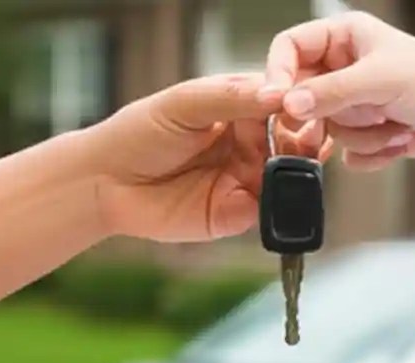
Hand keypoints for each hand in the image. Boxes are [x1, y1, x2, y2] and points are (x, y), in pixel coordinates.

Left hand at [91, 73, 330, 241]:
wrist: (105, 183)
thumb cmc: (139, 133)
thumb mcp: (186, 104)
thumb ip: (232, 98)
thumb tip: (278, 94)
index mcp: (239, 110)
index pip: (281, 104)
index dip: (296, 106)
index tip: (306, 105)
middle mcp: (248, 144)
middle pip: (293, 141)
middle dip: (304, 140)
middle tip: (309, 139)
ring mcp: (245, 180)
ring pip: (288, 177)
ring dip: (298, 172)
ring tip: (298, 165)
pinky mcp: (237, 215)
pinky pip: (269, 212)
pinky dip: (279, 205)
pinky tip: (281, 195)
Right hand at [260, 12, 414, 169]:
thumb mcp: (381, 79)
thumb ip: (332, 91)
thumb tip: (289, 103)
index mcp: (345, 36)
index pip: (290, 47)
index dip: (278, 72)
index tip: (277, 100)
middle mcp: (343, 67)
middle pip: (303, 95)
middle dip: (337, 112)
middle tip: (364, 112)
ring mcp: (352, 102)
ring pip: (326, 128)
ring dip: (363, 133)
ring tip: (394, 123)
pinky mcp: (362, 133)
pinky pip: (344, 151)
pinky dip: (372, 151)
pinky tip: (398, 139)